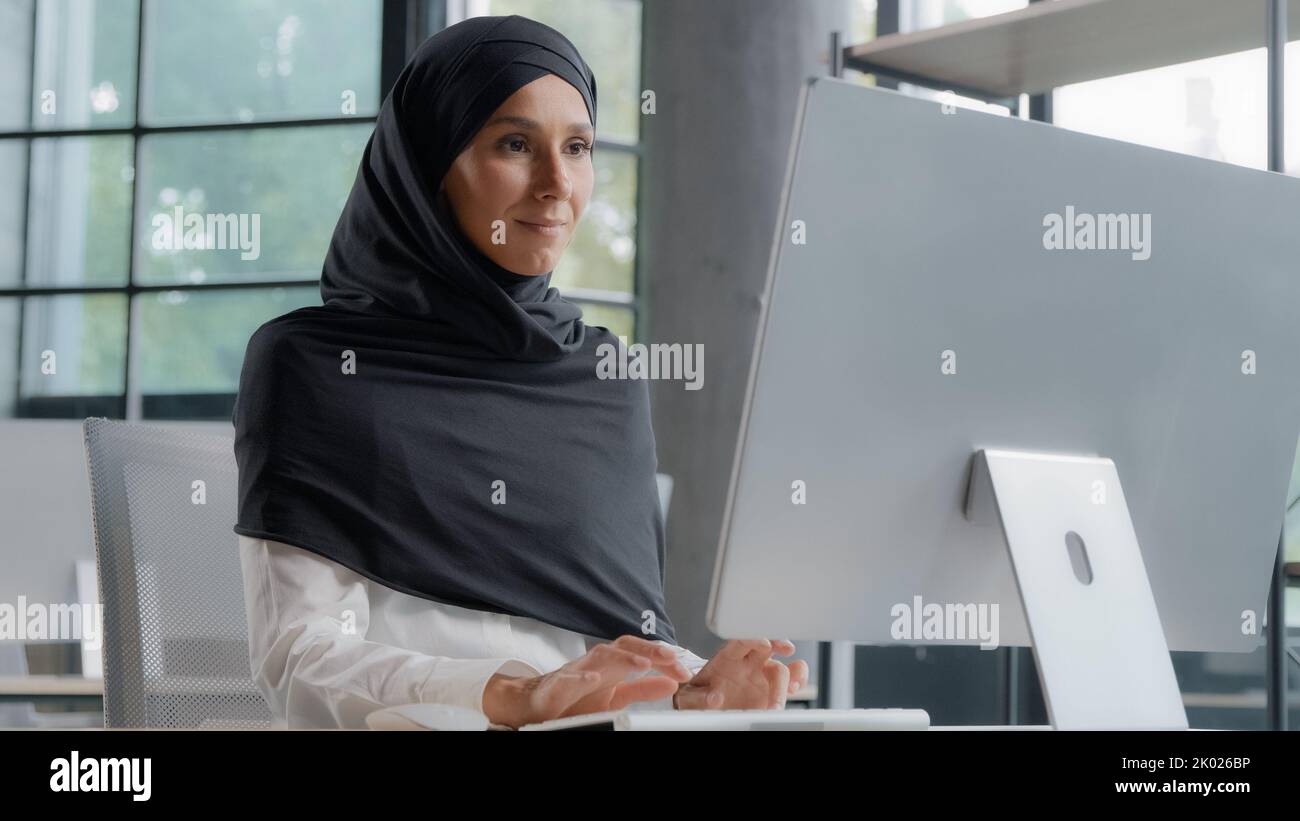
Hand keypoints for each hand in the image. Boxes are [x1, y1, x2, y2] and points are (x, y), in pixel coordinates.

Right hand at [482, 634, 691, 728]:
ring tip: (642, 664)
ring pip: (599, 656)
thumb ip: (643, 689)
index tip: (684, 669)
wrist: (538, 705)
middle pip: (624, 646)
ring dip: (622, 658)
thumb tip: (671, 681)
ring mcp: (576, 672)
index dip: (663, 658)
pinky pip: (569, 679)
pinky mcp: (557, 686)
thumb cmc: (576, 699)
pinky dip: (582, 678)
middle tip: (669, 656)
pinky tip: (595, 679)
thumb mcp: (616, 696)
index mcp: (612, 665)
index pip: (642, 653)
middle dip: (648, 649)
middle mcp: (596, 663)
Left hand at [673, 639, 808, 709]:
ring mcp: (762, 675)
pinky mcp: (772, 690)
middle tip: (786, 648)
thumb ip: (699, 696)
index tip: (763, 641)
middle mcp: (748, 662)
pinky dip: (797, 682)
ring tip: (786, 692)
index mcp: (728, 657)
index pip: (741, 640)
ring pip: (782, 666)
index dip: (753, 637)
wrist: (707, 708)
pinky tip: (794, 688)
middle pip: (767, 644)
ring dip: (788, 676)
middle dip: (778, 642)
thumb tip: (714, 697)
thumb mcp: (690, 695)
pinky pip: (790, 681)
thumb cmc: (698, 696)